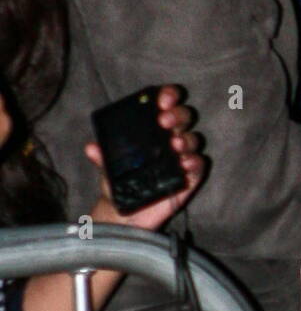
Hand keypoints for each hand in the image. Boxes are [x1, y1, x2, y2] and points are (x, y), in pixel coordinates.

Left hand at [86, 85, 204, 231]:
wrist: (124, 214)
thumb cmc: (120, 183)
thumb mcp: (109, 168)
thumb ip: (104, 157)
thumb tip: (91, 147)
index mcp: (153, 129)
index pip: (166, 104)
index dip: (168, 96)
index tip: (162, 99)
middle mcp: (171, 139)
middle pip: (183, 118)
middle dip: (177, 115)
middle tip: (164, 121)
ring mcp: (182, 157)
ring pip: (193, 139)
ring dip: (186, 139)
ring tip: (175, 145)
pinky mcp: (190, 177)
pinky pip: (198, 165)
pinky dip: (194, 162)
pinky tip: (184, 163)